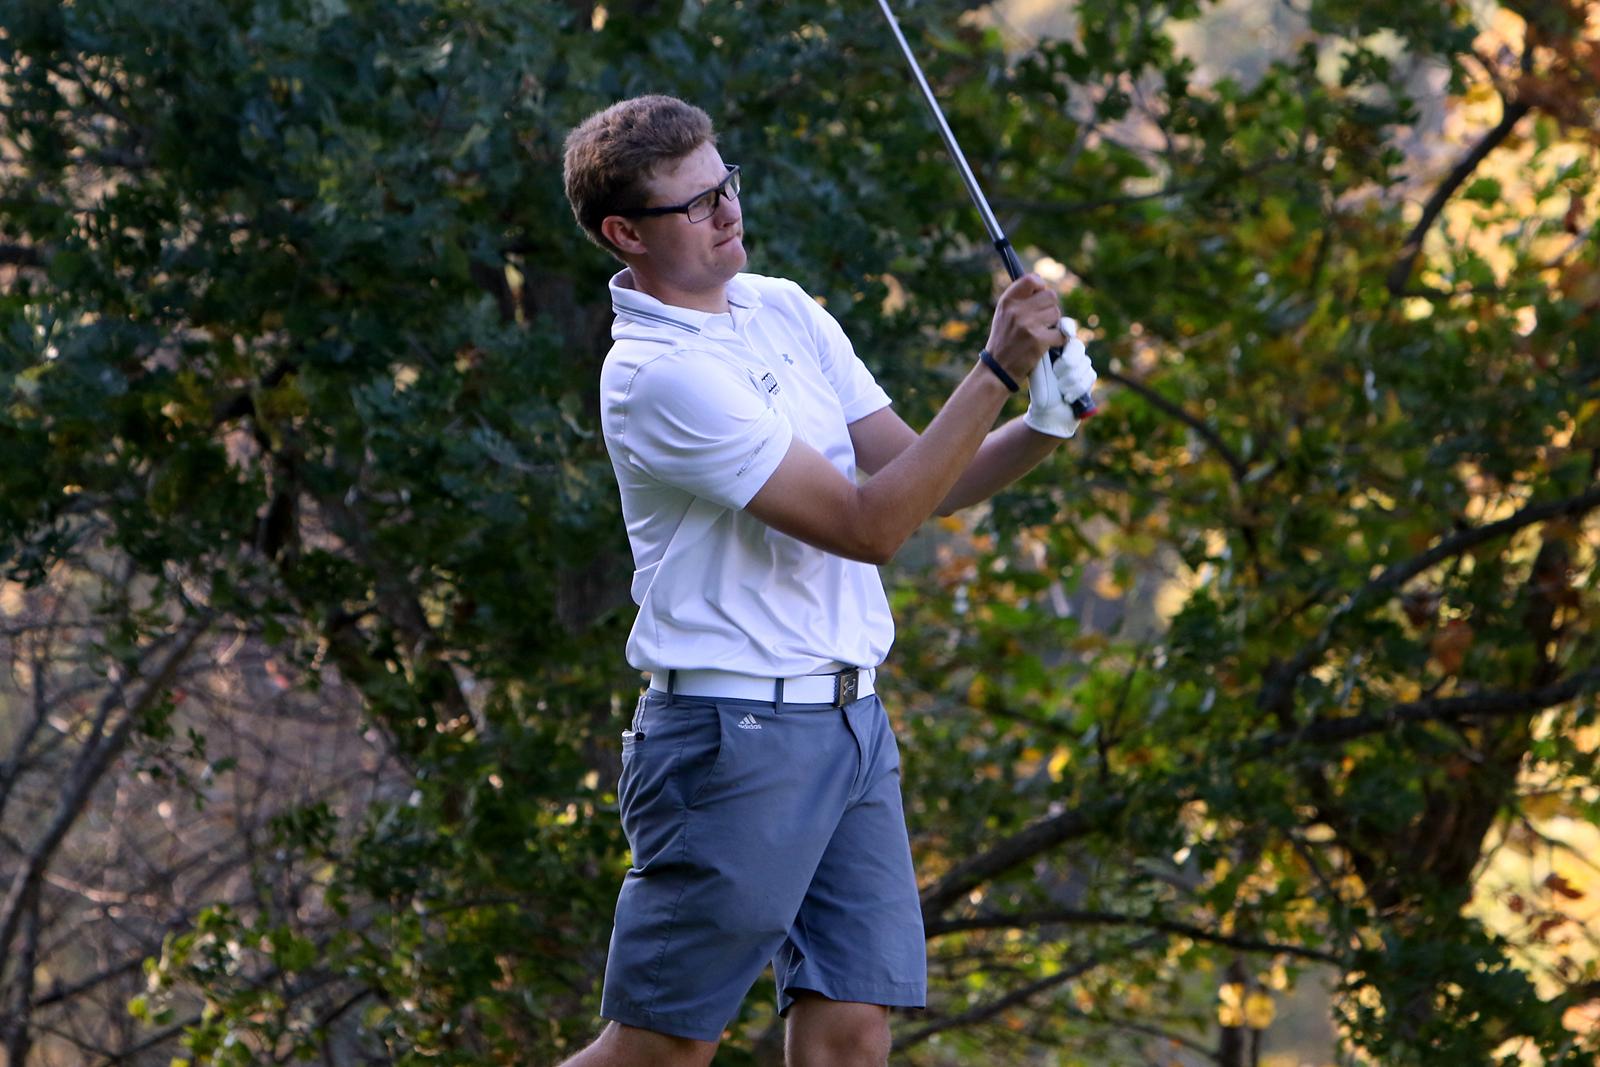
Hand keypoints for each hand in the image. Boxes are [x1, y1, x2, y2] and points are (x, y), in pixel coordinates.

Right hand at [985, 274, 1064, 382]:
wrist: (998, 369)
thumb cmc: (1004, 340)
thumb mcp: (1004, 315)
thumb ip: (1020, 299)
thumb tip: (1044, 287)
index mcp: (1007, 301)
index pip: (1032, 279)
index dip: (1040, 286)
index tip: (1039, 296)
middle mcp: (1017, 310)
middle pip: (1051, 296)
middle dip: (1050, 308)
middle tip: (1042, 320)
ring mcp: (1028, 325)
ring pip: (1057, 314)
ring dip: (1054, 324)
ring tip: (1041, 333)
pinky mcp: (1038, 340)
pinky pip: (1061, 333)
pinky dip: (1058, 340)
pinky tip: (1048, 344)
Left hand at [1023, 317, 1096, 438]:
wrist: (1049, 414)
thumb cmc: (1040, 391)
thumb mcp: (1037, 370)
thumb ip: (1042, 351)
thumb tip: (1047, 335)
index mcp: (1054, 346)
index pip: (1064, 327)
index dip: (1067, 327)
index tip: (1068, 333)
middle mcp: (1068, 351)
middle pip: (1077, 346)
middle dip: (1067, 363)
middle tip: (1056, 374)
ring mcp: (1081, 363)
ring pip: (1084, 363)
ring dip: (1070, 381)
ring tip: (1060, 389)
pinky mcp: (1089, 375)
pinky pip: (1089, 376)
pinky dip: (1076, 389)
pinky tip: (1067, 396)